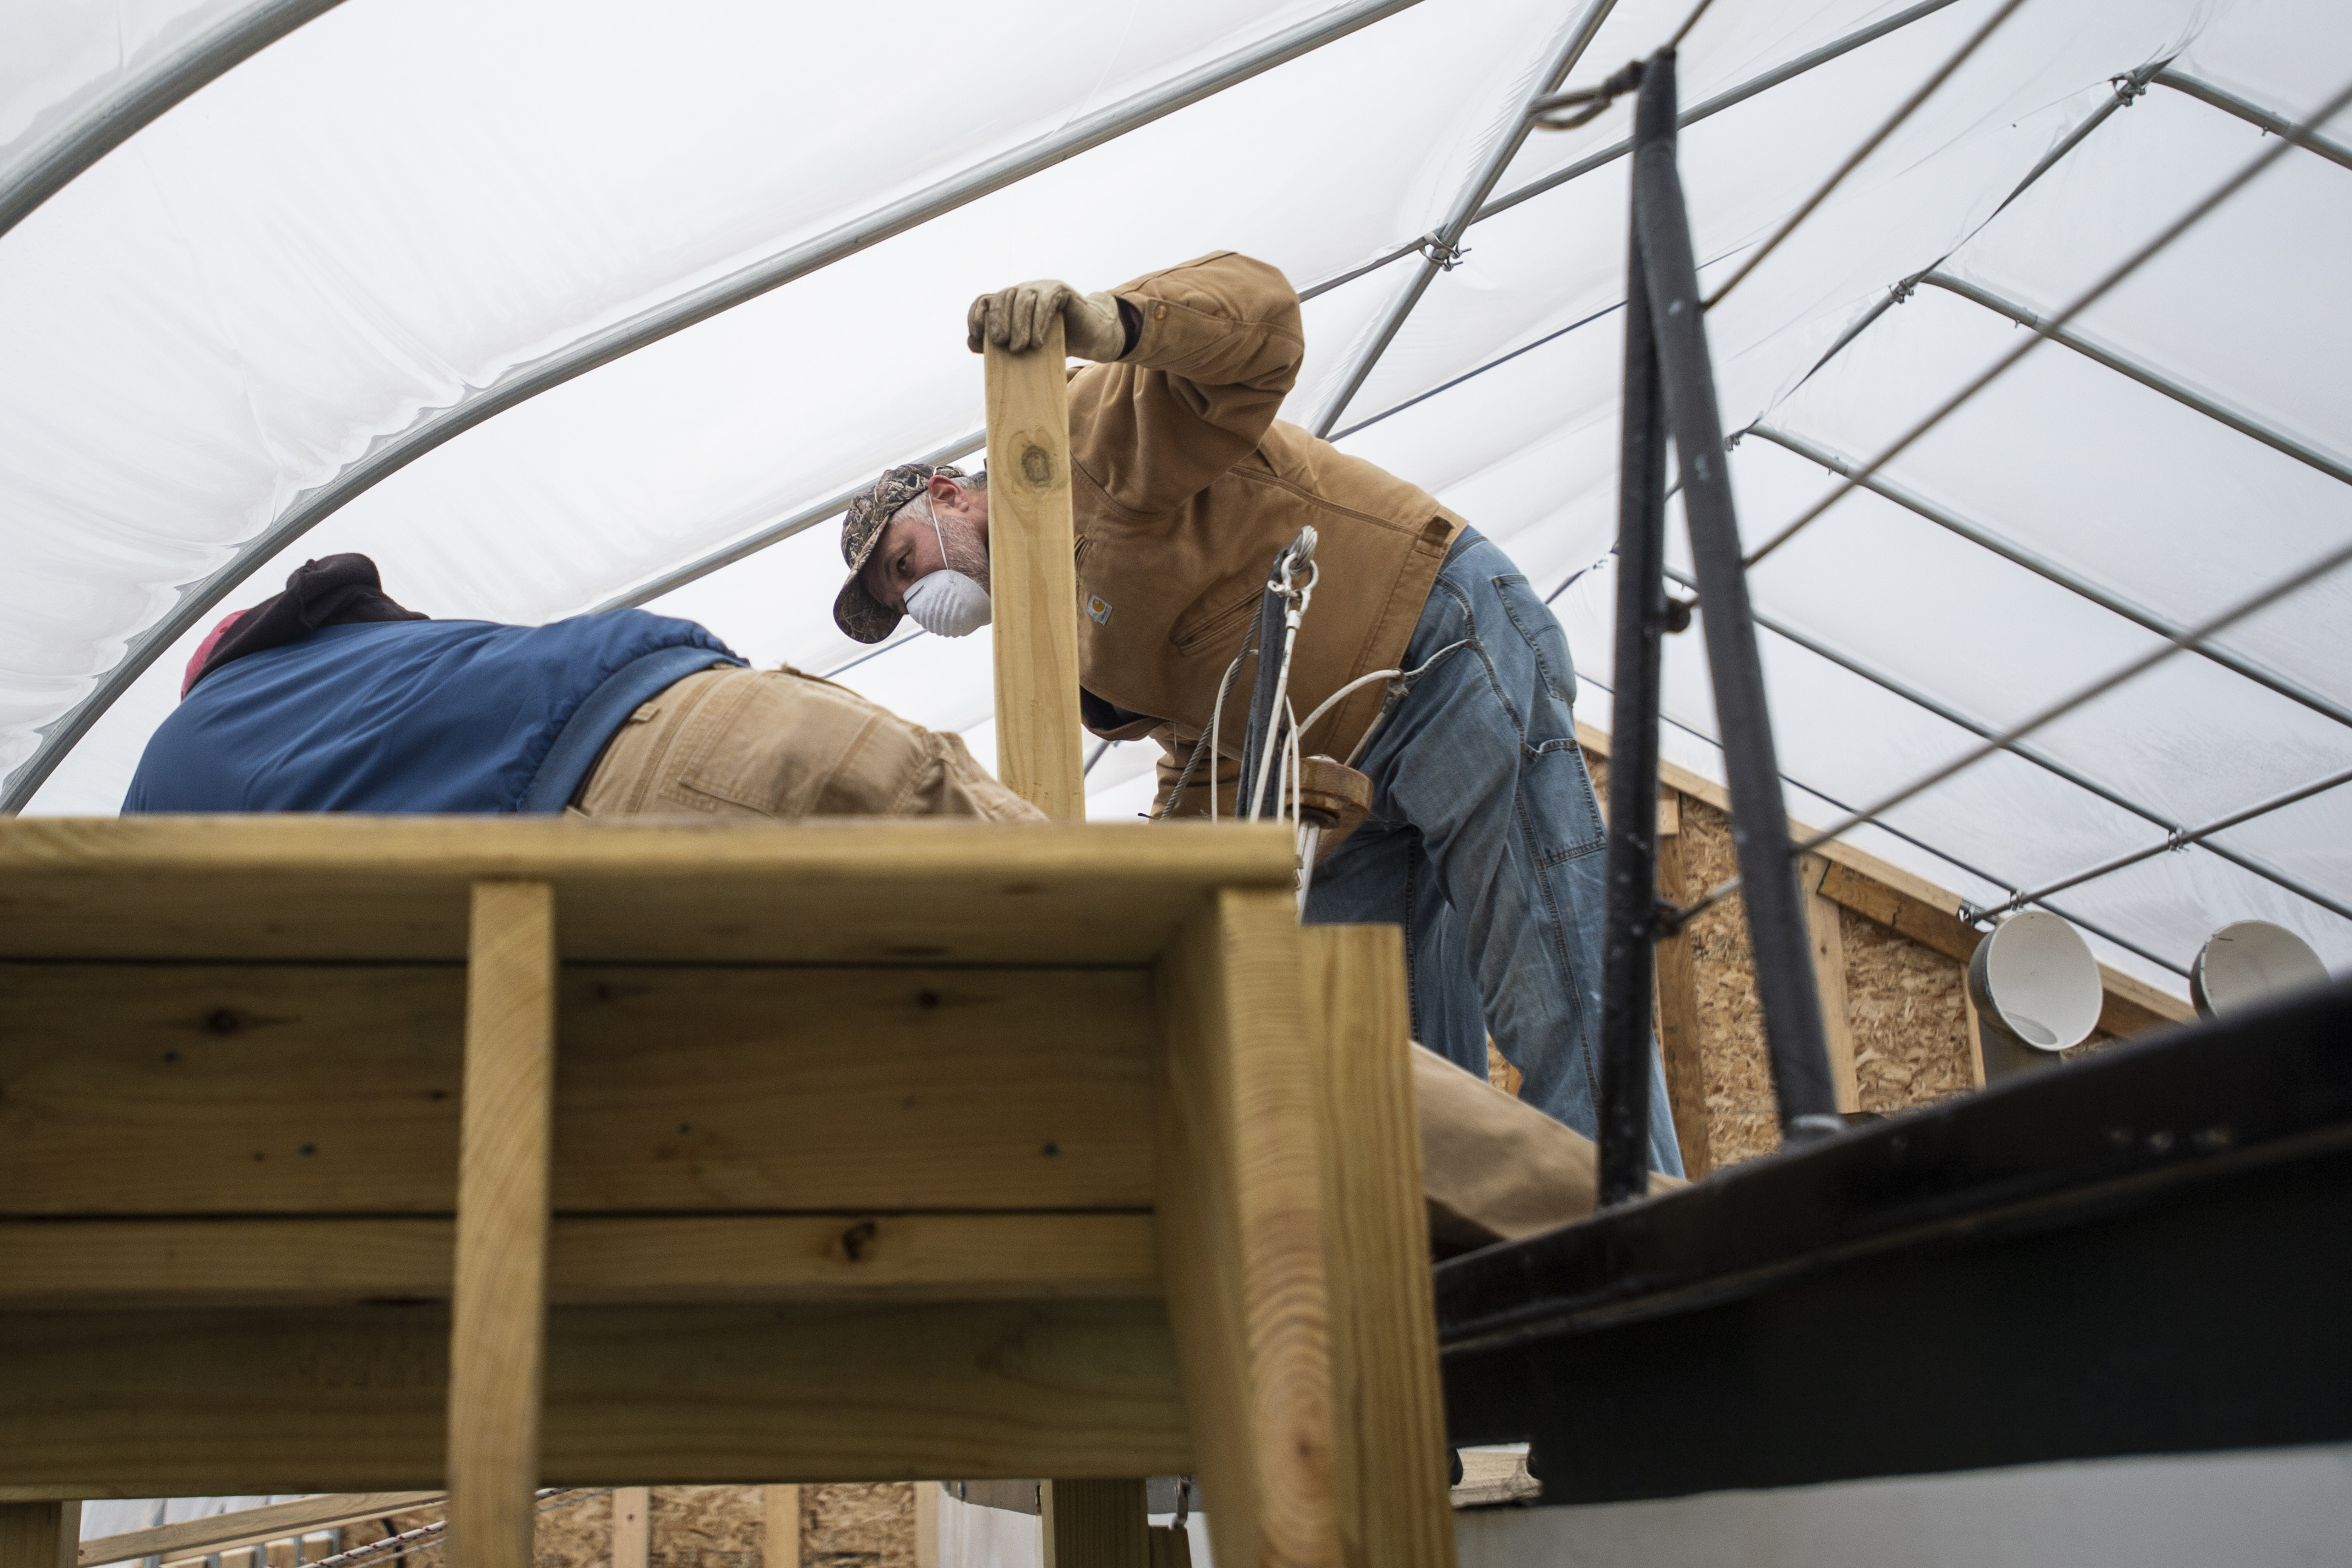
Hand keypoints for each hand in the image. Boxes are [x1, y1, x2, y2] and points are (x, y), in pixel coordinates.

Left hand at [966, 279, 1125, 360]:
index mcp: (1010, 302)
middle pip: (1002, 297)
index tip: (977, 335)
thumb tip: (970, 342)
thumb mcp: (1024, 346)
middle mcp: (1023, 290)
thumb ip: (999, 345)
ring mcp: (1042, 287)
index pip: (984, 300)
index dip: (977, 315)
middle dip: (999, 321)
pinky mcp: (1060, 290)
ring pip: (1023, 299)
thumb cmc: (1054, 343)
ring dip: (1019, 325)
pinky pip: (1045, 301)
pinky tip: (1038, 342)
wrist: (1088, 338)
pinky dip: (1039, 321)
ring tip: (1020, 349)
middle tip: (1002, 344)